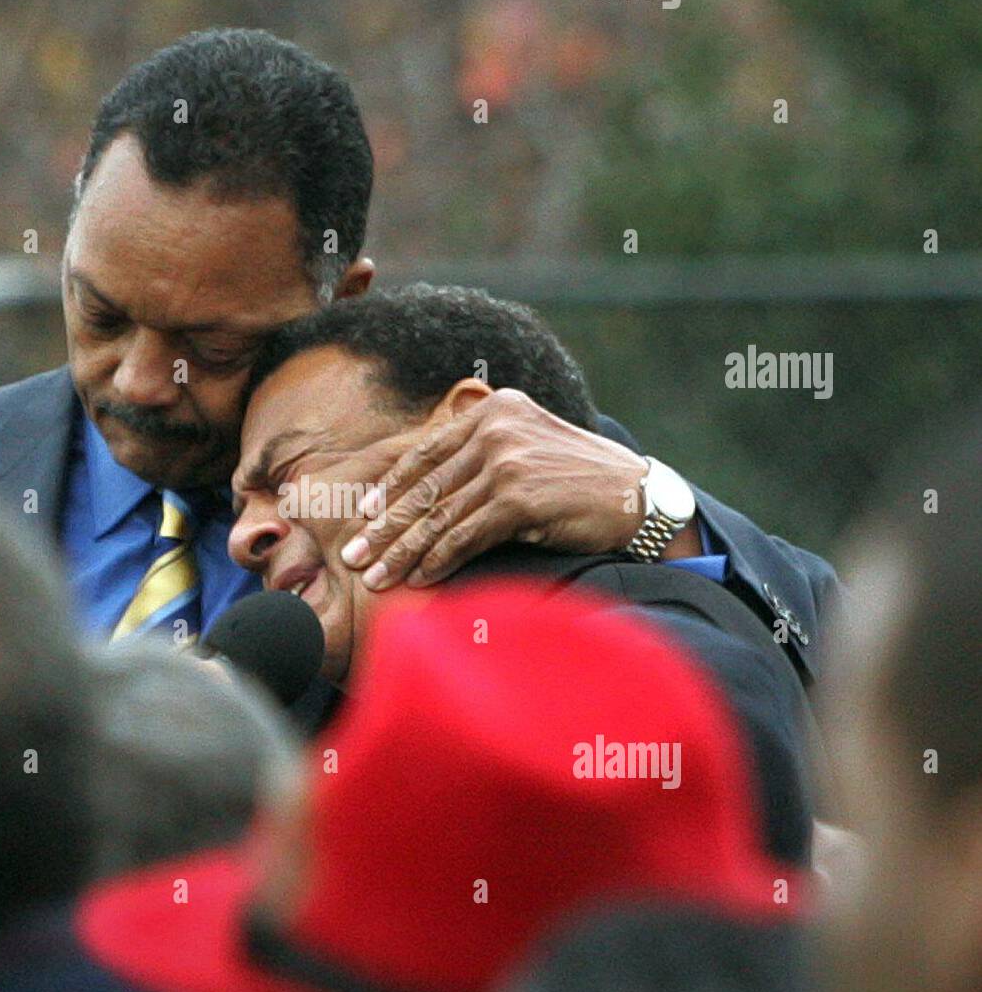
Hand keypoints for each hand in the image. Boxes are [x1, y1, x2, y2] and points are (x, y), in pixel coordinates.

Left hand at [337, 389, 659, 589]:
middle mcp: (495, 428)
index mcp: (492, 411)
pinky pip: (464, 535)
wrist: (638, 496)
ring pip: (438, 514)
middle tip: (354, 554)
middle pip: (424, 486)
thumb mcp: (528, 449)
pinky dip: (438, 560)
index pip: (426, 451)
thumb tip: (430, 490)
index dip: (391, 486)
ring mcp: (506, 461)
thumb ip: (483, 456)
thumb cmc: (580, 480)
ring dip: (403, 552)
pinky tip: (419, 580)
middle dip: (385, 526)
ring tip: (376, 577)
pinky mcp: (518, 498)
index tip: (365, 514)